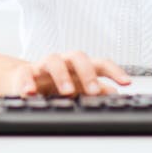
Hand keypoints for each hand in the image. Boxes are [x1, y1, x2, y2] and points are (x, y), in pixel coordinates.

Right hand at [5, 51, 131, 96]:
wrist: (25, 81)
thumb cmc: (56, 83)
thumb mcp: (78, 88)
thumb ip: (96, 91)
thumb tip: (116, 95)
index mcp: (79, 66)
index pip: (100, 63)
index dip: (114, 71)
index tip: (126, 83)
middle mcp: (64, 61)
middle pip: (78, 57)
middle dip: (87, 73)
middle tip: (94, 91)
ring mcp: (44, 65)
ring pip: (53, 60)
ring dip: (62, 76)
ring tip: (67, 92)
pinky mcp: (25, 73)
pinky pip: (25, 73)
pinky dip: (27, 82)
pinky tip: (30, 92)